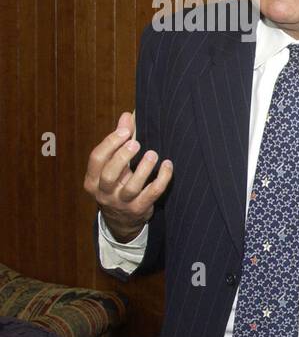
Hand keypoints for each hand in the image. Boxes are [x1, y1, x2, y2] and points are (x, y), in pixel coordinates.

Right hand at [83, 111, 172, 242]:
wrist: (121, 221)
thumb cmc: (116, 185)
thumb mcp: (112, 166)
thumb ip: (119, 140)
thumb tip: (127, 115)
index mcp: (92, 180)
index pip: (96, 159)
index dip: (110, 143)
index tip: (125, 131)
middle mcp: (104, 193)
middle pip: (109, 174)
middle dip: (122, 157)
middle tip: (136, 143)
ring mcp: (122, 203)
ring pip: (131, 187)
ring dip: (143, 169)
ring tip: (153, 154)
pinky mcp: (139, 209)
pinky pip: (152, 194)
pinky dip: (161, 179)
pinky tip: (168, 166)